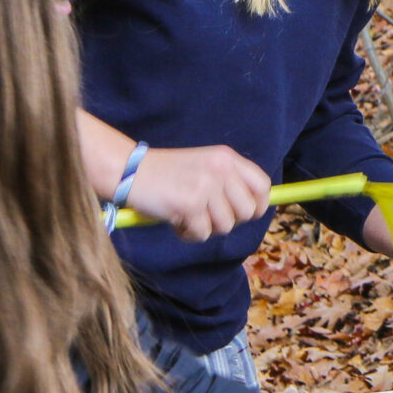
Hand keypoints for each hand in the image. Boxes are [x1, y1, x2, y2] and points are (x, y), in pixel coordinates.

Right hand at [125, 144, 270, 240]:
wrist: (129, 171)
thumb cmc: (167, 175)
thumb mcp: (204, 167)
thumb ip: (229, 183)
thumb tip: (254, 210)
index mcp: (227, 158)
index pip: (263, 186)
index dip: (257, 205)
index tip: (241, 214)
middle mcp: (221, 169)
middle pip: (248, 212)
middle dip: (229, 221)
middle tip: (206, 216)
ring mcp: (207, 186)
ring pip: (225, 226)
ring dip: (205, 228)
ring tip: (186, 216)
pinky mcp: (190, 204)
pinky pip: (202, 234)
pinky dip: (188, 234)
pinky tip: (175, 221)